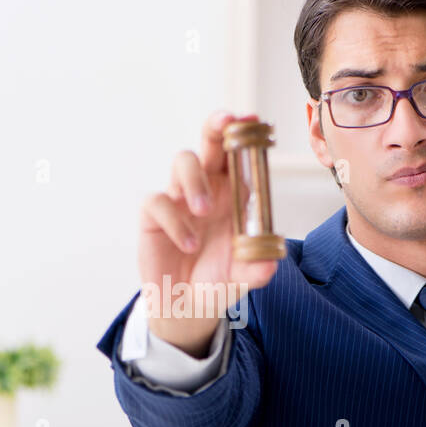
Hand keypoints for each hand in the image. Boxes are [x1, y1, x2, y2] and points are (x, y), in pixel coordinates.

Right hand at [137, 111, 280, 355]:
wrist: (186, 306)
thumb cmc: (218, 281)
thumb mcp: (242, 278)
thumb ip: (257, 269)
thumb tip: (271, 262)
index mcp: (234, 193)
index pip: (239, 154)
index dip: (245, 132)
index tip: (253, 120)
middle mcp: (207, 187)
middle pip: (210, 142)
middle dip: (217, 125)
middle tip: (226, 122)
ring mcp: (179, 197)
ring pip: (182, 161)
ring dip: (195, 180)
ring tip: (203, 210)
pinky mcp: (154, 215)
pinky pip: (159, 201)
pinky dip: (175, 220)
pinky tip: (188, 244)